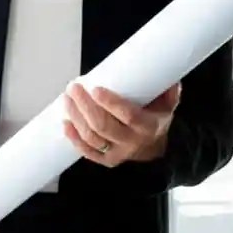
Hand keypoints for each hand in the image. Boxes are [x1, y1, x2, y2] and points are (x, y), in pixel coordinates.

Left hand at [62, 82, 180, 167]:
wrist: (155, 148)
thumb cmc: (155, 119)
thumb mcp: (167, 104)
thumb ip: (167, 89)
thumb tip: (165, 72)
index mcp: (148, 126)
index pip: (128, 116)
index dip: (111, 103)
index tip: (96, 89)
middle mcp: (132, 142)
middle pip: (103, 126)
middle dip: (85, 106)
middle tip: (74, 88)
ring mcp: (118, 153)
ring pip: (92, 137)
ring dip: (76, 117)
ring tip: (67, 99)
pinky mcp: (106, 160)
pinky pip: (87, 152)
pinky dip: (74, 138)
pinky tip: (65, 123)